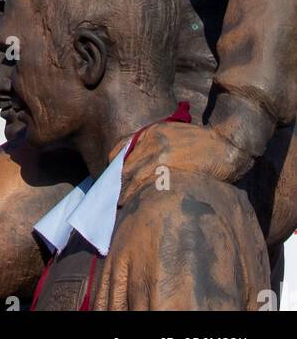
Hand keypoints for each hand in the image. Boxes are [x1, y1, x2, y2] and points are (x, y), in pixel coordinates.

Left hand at [119, 122, 250, 203]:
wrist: (227, 144)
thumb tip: (139, 164)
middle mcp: (151, 142)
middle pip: (124, 166)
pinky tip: (136, 205)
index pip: (121, 149)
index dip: (113, 167)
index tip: (111, 180)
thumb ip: (155, 145)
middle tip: (112, 198)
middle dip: (116, 183)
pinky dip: (139, 196)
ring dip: (124, 193)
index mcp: (151, 132)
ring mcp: (159, 156)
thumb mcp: (173, 134)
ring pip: (132, 178)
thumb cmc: (203, 142)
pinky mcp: (170, 170)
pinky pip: (148, 185)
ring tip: (120, 206)